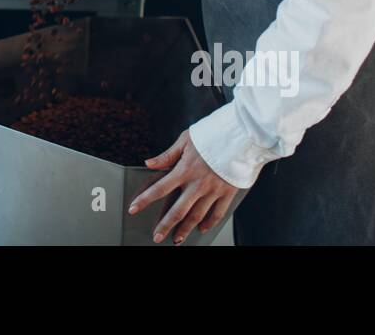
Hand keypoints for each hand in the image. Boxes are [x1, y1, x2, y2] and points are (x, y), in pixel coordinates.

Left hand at [128, 129, 239, 244]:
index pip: (160, 188)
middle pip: (178, 210)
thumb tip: (149, 163)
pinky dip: (209, 223)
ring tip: (177, 239)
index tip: (133, 209)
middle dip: (165, 226)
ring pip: (196, 216)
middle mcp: (198, 184)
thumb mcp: (185, 140)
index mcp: (185, 170)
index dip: (144, 200)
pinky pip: (217, 213)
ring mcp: (213, 190)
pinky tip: (202, 228)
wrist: (241, 136)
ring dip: (185, 229)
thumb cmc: (212, 135)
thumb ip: (167, 156)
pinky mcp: (228, 193)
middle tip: (157, 237)